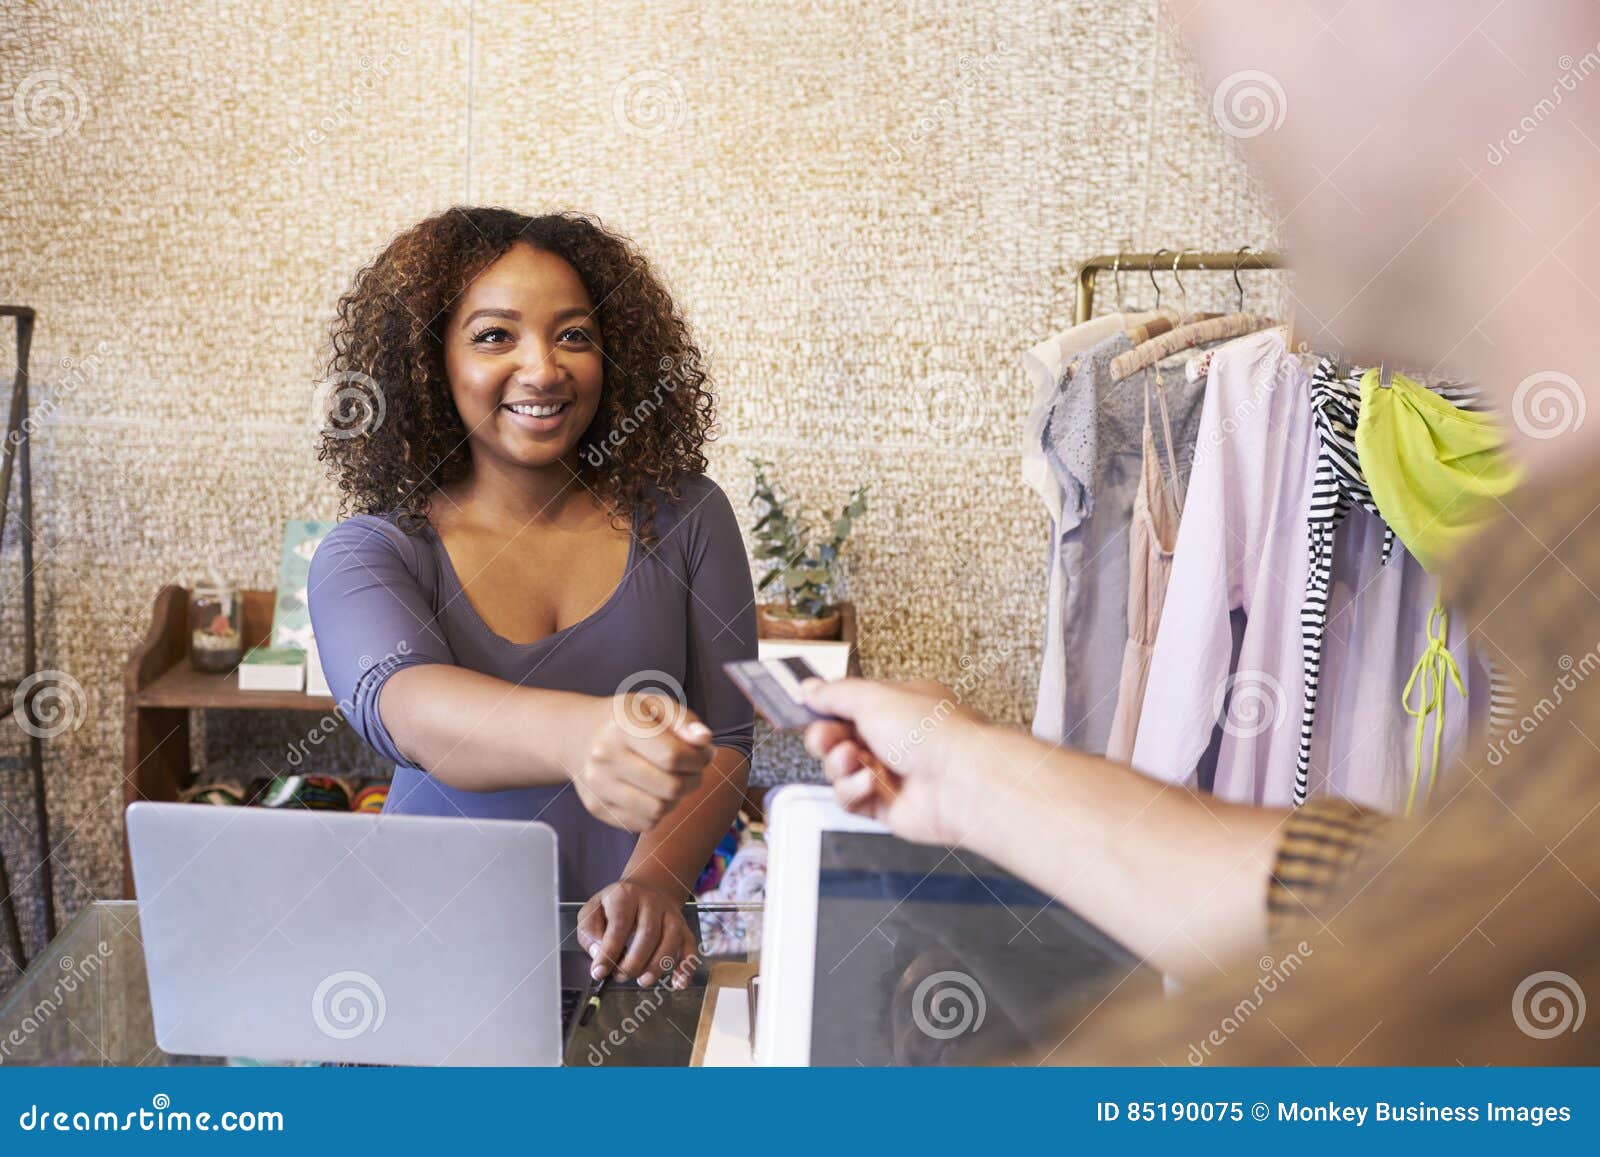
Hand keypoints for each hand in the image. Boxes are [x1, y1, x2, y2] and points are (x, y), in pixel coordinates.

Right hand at [571, 693, 712, 831]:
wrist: (579, 736)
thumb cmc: (628, 720)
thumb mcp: (655, 705)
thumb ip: (684, 720)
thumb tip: (704, 739)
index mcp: (622, 726)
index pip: (673, 756)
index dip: (699, 759)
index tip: (703, 753)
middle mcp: (605, 757)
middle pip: (670, 788)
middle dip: (693, 780)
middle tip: (693, 769)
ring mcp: (598, 785)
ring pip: (659, 810)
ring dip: (676, 799)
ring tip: (673, 780)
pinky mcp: (597, 807)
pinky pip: (644, 823)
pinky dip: (658, 811)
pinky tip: (653, 792)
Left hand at [577, 878, 698, 988]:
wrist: (646, 888)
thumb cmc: (616, 905)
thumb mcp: (593, 910)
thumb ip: (589, 932)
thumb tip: (599, 956)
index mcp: (626, 896)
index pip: (619, 924)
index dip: (609, 951)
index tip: (599, 972)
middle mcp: (652, 902)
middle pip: (649, 933)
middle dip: (634, 962)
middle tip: (620, 976)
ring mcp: (671, 914)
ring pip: (671, 940)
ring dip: (658, 966)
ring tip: (643, 980)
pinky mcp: (683, 927)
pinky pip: (690, 947)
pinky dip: (686, 967)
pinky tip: (678, 983)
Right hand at [801, 677, 989, 846]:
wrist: (960, 781)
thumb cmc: (934, 733)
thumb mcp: (873, 697)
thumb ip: (834, 694)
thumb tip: (809, 689)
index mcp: (896, 705)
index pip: (848, 705)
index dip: (824, 710)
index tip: (806, 710)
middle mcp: (894, 738)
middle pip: (838, 739)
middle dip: (826, 739)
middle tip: (827, 739)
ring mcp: (890, 772)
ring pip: (840, 771)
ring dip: (840, 765)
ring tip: (855, 760)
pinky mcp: (886, 805)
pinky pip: (850, 799)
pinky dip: (853, 790)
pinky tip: (870, 782)